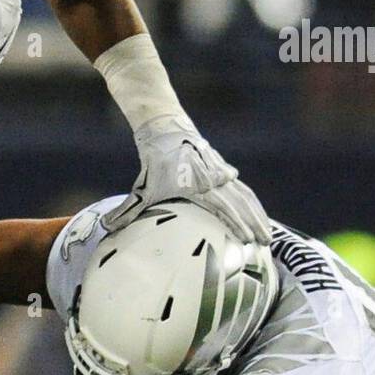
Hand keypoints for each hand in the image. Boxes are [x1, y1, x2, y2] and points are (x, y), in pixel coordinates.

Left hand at [103, 113, 271, 244]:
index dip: (235, 224)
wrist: (165, 131)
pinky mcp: (223, 171)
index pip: (220, 207)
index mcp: (196, 185)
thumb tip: (105, 229)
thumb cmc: (154, 164)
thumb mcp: (142, 189)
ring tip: (268, 234)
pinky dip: (252, 202)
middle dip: (253, 224)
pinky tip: (260, 215)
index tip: (246, 240)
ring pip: (244, 196)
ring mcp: (220, 173)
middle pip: (239, 203)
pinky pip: (242, 189)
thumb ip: (128, 211)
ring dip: (257, 215)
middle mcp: (213, 179)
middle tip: (264, 243)